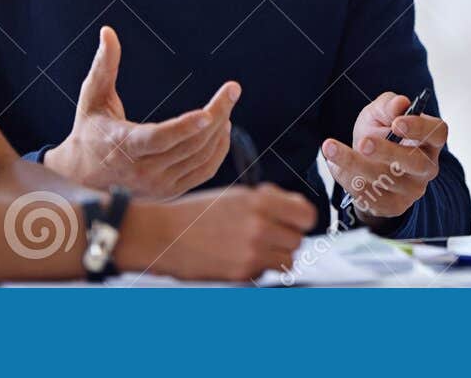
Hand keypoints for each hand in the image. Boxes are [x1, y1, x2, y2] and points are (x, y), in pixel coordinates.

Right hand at [45, 26, 237, 198]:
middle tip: (232, 89)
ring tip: (226, 104)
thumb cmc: (89, 129)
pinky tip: (221, 127)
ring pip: (200, 158)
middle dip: (216, 114)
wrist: (82, 177)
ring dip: (220, 130)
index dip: (184, 127)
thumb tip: (107, 31)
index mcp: (121, 145)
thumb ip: (103, 66)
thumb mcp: (92, 97)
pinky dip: (218, 149)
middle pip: (189, 144)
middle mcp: (141, 171)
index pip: (157, 139)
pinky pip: (203, 171)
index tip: (209, 113)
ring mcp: (157, 185)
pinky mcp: (169, 192)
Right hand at [144, 183, 318, 279]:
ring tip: (256, 249)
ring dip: (276, 256)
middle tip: (269, 236)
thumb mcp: (236, 196)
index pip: (306, 214)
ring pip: (287, 260)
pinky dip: (259, 269)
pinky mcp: (241, 273)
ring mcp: (252, 251)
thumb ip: (267, 202)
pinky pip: (266, 273)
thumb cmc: (197, 214)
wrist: (164, 234)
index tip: (295, 222)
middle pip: (298, 240)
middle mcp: (260, 225)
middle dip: (286, 239)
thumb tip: (293, 209)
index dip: (301, 219)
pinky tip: (240, 259)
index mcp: (260, 201)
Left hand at [321, 92, 447, 221]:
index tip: (396, 123)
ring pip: (388, 182)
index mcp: (430, 139)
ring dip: (356, 165)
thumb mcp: (380, 113)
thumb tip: (400, 103)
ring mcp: (412, 190)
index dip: (419, 128)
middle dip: (388, 152)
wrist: (364, 162)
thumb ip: (389, 105)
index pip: (437, 133)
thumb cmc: (378, 132)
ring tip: (331, 149)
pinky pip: (372, 197)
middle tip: (363, 143)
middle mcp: (427, 167)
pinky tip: (335, 165)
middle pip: (416, 162)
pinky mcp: (393, 206)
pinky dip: (349, 180)